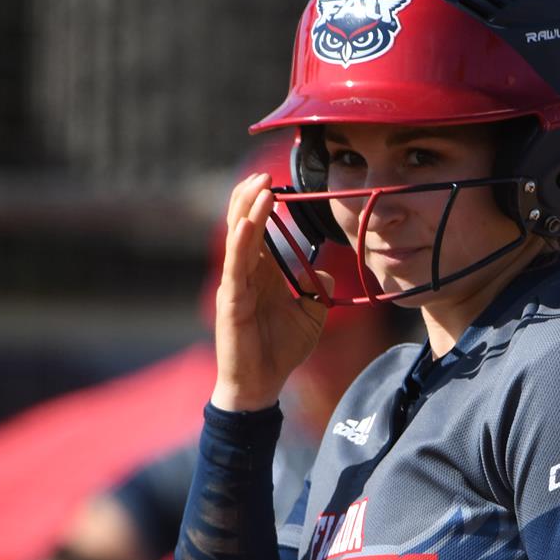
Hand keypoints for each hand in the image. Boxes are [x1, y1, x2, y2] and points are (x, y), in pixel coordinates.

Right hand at [209, 172, 330, 411]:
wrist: (262, 385)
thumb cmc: (279, 351)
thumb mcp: (310, 315)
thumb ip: (318, 290)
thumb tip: (327, 269)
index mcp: (260, 273)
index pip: (257, 230)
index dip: (261, 205)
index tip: (275, 181)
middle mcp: (244, 274)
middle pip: (241, 225)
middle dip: (250, 197)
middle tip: (265, 173)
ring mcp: (235, 286)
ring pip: (237, 239)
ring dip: (246, 211)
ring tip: (258, 187)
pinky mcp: (231, 302)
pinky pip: (235, 267)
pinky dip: (240, 243)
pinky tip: (248, 223)